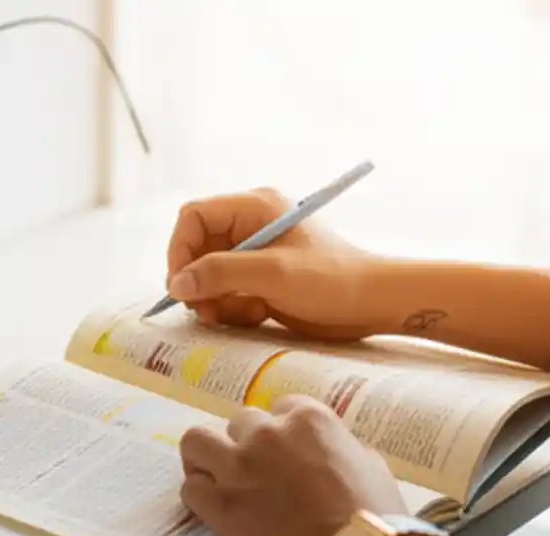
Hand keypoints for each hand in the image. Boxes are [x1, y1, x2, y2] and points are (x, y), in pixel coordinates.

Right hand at [165, 187, 390, 340]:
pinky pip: (227, 292)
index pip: (194, 217)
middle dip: (197, 281)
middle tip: (205, 310)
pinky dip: (231, 308)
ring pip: (209, 275)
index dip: (180, 250)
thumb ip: (221, 274)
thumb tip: (176, 284)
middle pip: (197, 248)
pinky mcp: (261, 280)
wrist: (373, 304)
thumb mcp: (273, 274)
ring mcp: (256, 254)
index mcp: (254, 207)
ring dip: (214, 299)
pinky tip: (256, 315)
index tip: (181, 286)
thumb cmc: (331, 281)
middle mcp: (250, 225)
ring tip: (237, 314)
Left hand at [178, 395, 405, 535]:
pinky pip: (190, 488)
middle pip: (238, 423)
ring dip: (204, 458)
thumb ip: (342, 448)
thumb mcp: (371, 465)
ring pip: (196, 442)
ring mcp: (238, 467)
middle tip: (254, 474)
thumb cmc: (374, 517)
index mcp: (308, 419)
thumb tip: (335, 452)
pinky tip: (211, 510)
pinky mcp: (219, 504)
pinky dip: (199, 496)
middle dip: (245, 445)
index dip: (280, 433)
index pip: (280, 409)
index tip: (283, 455)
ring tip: (213, 478)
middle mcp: (266, 434)